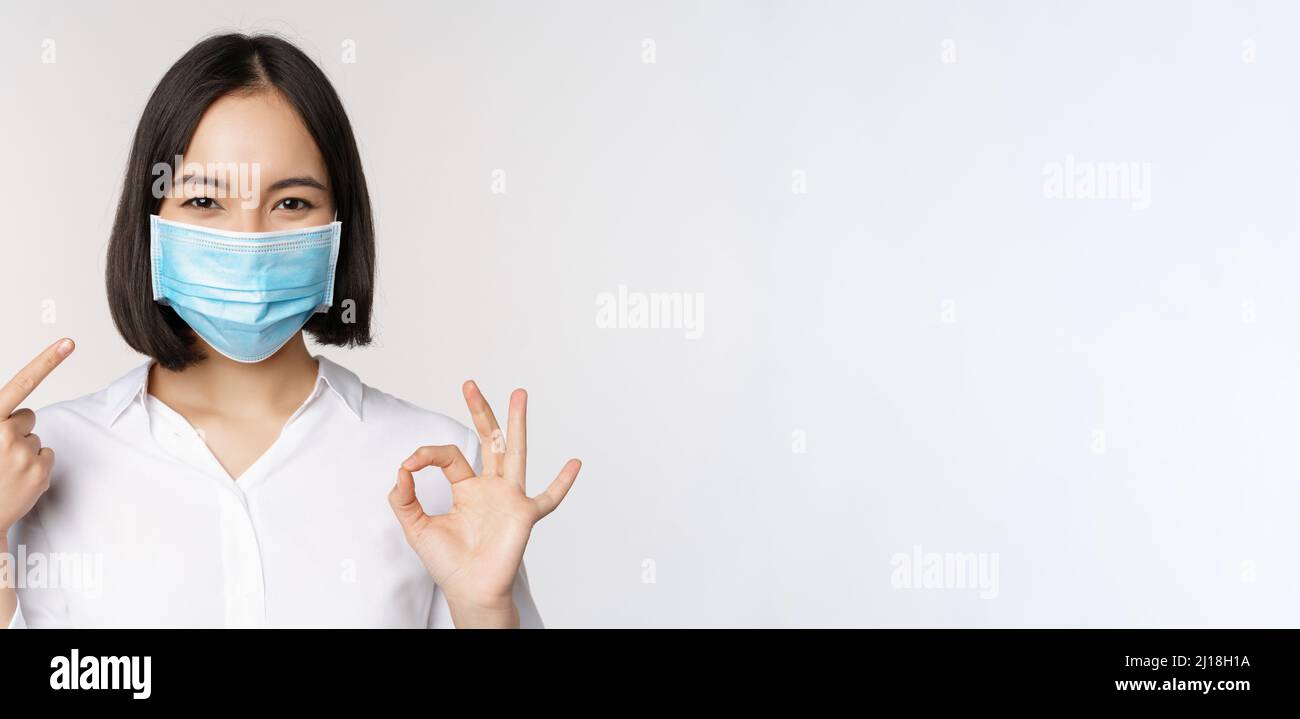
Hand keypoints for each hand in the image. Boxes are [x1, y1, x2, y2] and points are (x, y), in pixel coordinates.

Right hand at [0, 339, 73, 533]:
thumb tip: (18, 414)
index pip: (21, 384)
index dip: (46, 360)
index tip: (69, 341)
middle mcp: (3, 432)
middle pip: (29, 416)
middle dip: (17, 429)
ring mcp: (23, 452)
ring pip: (36, 438)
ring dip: (23, 450)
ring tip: (3, 469)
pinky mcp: (39, 471)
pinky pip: (46, 455)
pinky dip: (35, 466)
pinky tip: (16, 479)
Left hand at [387, 381, 579, 626]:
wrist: (469, 591)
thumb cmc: (448, 564)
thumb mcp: (415, 527)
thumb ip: (403, 498)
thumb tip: (400, 469)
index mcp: (467, 489)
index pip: (449, 456)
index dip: (427, 454)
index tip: (410, 463)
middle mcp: (490, 488)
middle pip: (487, 441)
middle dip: (480, 412)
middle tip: (470, 385)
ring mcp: (509, 498)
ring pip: (515, 452)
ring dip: (516, 424)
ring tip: (518, 394)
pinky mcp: (523, 514)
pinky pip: (548, 498)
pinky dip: (562, 483)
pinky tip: (574, 464)